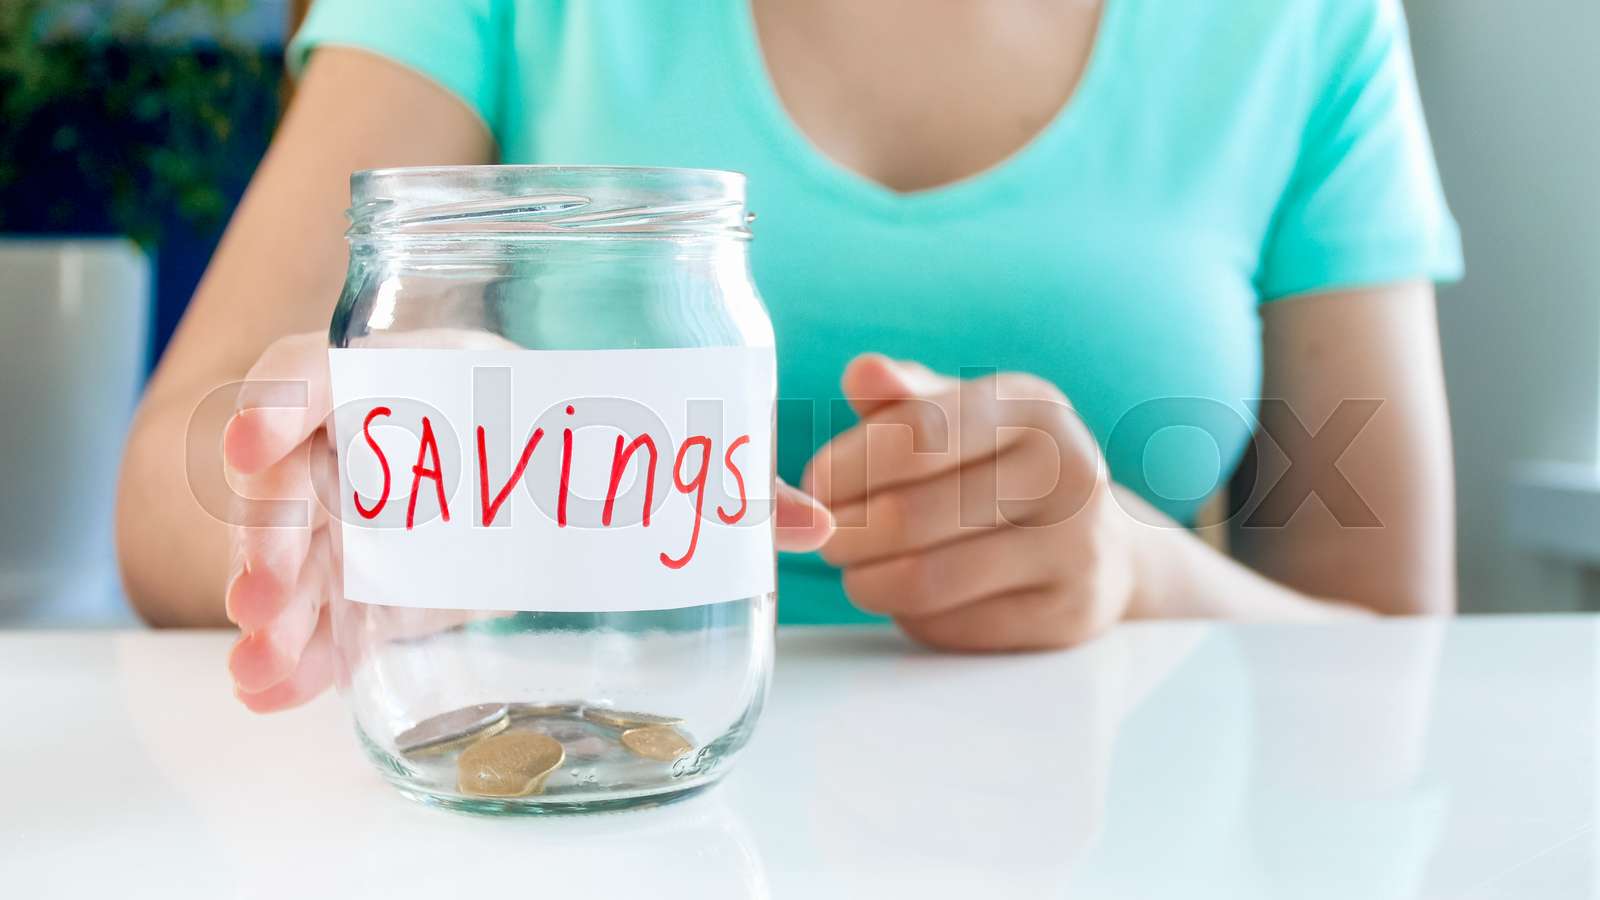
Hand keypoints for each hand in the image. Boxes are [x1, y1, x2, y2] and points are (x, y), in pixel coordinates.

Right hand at [223, 332, 833, 711]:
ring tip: (264, 669)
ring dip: (275, 608)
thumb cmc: (571, 435)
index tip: (256, 448)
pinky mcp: (361, 576)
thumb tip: (819, 525)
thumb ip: (712, 482)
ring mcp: (353, 511)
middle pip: (296, 475)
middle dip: (274, 535)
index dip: (284, 404)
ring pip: (293, 551)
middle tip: (264, 597)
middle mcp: (368, 440)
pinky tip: (281, 691)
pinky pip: (319, 611)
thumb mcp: (631, 447)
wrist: (525, 463)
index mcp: (425, 379)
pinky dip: (299, 651)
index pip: (327, 373)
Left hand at [805, 354, 1137, 650]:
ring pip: (925, 579)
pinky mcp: (1066, 616)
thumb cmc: (1005, 469)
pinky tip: (908, 597)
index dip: (848, 465)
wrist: (1101, 547)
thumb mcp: (965, 416)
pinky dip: (910, 616)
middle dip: (845, 531)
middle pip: (910, 515)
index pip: (919, 434)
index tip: (813, 486)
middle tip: (825, 536)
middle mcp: (1068, 474)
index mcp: (1035, 409)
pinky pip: (953, 627)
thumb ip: (908, 397)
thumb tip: (862, 373)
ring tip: (854, 568)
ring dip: (865, 580)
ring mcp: (1075, 550)